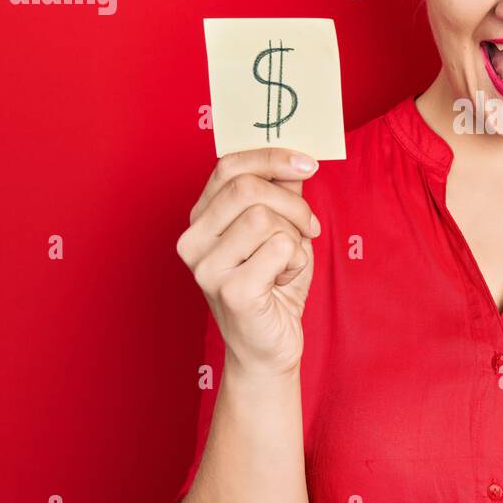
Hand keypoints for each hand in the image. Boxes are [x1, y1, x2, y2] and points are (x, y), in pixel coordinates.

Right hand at [176, 147, 321, 375]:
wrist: (268, 347)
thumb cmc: (273, 285)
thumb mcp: (280, 229)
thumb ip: (281, 192)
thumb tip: (295, 154)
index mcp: (200, 219)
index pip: (228, 165)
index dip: (271, 157)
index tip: (307, 164)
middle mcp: (192, 240)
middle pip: (248, 188)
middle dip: (293, 204)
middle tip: (310, 228)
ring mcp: (206, 267)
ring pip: (265, 217)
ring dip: (294, 239)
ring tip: (288, 263)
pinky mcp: (230, 291)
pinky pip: (280, 248)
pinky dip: (296, 262)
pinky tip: (284, 280)